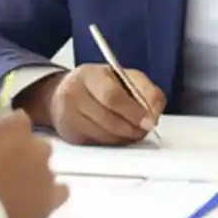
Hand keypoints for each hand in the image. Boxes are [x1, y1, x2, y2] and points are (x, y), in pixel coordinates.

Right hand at [0, 111, 68, 217]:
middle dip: (21, 152)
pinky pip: (58, 192)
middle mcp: (37, 145)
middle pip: (34, 143)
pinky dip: (47, 195)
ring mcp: (46, 173)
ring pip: (45, 168)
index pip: (16, 119)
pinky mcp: (51, 200)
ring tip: (11, 190)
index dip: (4, 131)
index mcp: (15, 126)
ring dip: (32, 174)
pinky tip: (32, 202)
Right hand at [24, 64, 165, 145]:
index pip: (112, 95)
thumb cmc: (99, 85)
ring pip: (104, 134)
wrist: (62, 93)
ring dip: (125, 137)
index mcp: (90, 74)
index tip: (149, 120)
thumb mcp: (123, 77)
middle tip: (145, 129)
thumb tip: (154, 113)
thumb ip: (145, 90)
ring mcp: (68, 115)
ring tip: (134, 132)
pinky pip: (97, 143)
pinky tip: (118, 135)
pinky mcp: (69, 134)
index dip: (133, 111)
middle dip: (132, 127)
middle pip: (108, 117)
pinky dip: (113, 142)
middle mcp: (74, 94)